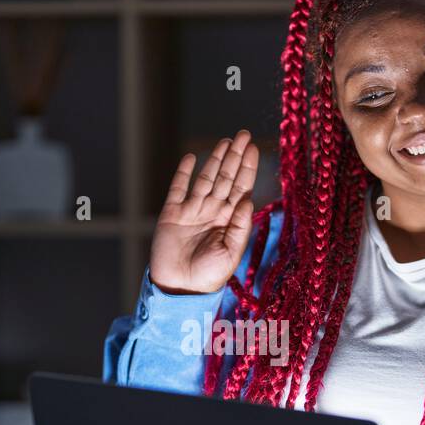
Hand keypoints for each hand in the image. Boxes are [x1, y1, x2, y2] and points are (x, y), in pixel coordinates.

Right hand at [149, 130, 259, 294]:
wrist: (179, 289)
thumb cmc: (209, 276)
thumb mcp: (231, 253)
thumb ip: (240, 226)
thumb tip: (249, 199)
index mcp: (229, 221)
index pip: (241, 188)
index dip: (247, 168)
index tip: (253, 149)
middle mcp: (212, 212)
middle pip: (226, 178)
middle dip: (235, 157)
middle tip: (244, 135)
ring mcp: (192, 211)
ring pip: (206, 179)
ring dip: (215, 159)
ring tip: (225, 141)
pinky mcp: (171, 214)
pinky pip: (178, 188)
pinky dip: (184, 173)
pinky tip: (192, 157)